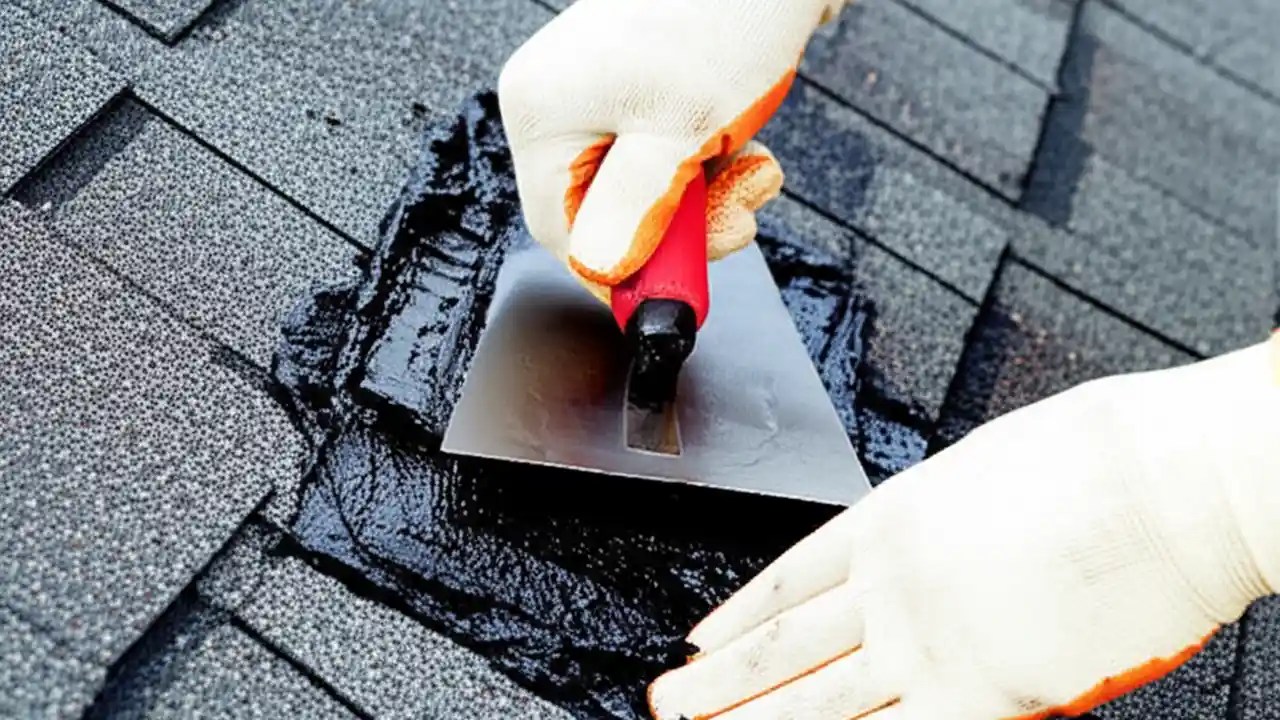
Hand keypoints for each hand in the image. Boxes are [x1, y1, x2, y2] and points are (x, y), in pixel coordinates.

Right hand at [498, 0, 845, 295]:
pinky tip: (748, 149)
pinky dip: (713, 165)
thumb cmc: (722, 12)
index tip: (675, 288)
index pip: (562, 231)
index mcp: (544, 113)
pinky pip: (669, 158)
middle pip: (610, 214)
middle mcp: (562, 105)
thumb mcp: (679, 131)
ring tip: (753, 170)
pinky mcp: (643, 91)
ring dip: (710, 196)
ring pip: (649, 191)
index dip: (624, 268)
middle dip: (684, 226)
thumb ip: (636, 212)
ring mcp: (602, 95)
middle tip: (736, 219)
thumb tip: (604, 272)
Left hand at [650, 340, 1279, 719]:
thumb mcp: (978, 470)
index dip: (739, 615)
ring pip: (816, 697)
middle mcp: (891, 585)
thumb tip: (916, 547)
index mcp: (888, 520)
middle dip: (721, 681)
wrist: (1163, 483)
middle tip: (670, 700)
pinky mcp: (980, 692)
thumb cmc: (1094, 458)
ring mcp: (926, 642)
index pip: (788, 580)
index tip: (702, 639)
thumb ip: (933, 524)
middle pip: (783, 645)